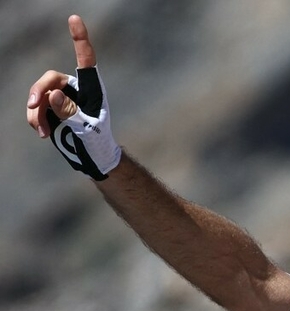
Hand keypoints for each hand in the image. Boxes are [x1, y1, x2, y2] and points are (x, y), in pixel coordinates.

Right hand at [26, 15, 120, 179]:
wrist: (94, 156)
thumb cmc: (98, 140)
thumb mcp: (86, 128)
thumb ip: (69, 111)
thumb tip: (52, 94)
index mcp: (91, 88)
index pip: (85, 60)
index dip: (80, 38)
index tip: (74, 18)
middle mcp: (76, 88)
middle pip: (50, 79)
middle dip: (38, 92)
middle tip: (34, 107)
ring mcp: (62, 97)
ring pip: (40, 96)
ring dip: (37, 114)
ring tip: (45, 133)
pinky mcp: (52, 108)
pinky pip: (36, 108)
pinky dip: (36, 120)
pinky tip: (43, 134)